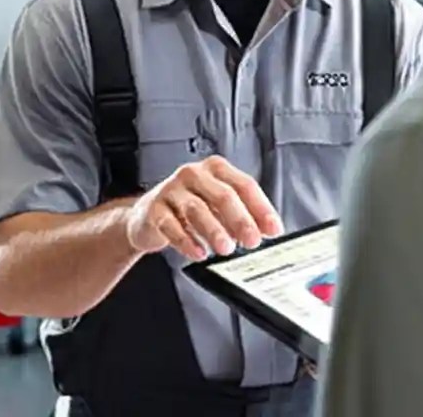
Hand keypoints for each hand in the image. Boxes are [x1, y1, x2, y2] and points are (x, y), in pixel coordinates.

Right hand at [125, 155, 284, 261]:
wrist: (148, 216)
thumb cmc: (189, 209)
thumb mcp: (217, 207)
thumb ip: (241, 215)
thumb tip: (265, 231)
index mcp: (215, 169)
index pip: (244, 185)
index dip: (261, 208)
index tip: (273, 229)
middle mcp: (194, 174)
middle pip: (222, 195)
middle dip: (240, 220)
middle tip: (251, 240)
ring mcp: (172, 190)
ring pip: (196, 209)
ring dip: (214, 230)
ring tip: (225, 248)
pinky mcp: (154, 209)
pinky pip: (171, 225)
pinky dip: (186, 241)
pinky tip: (198, 252)